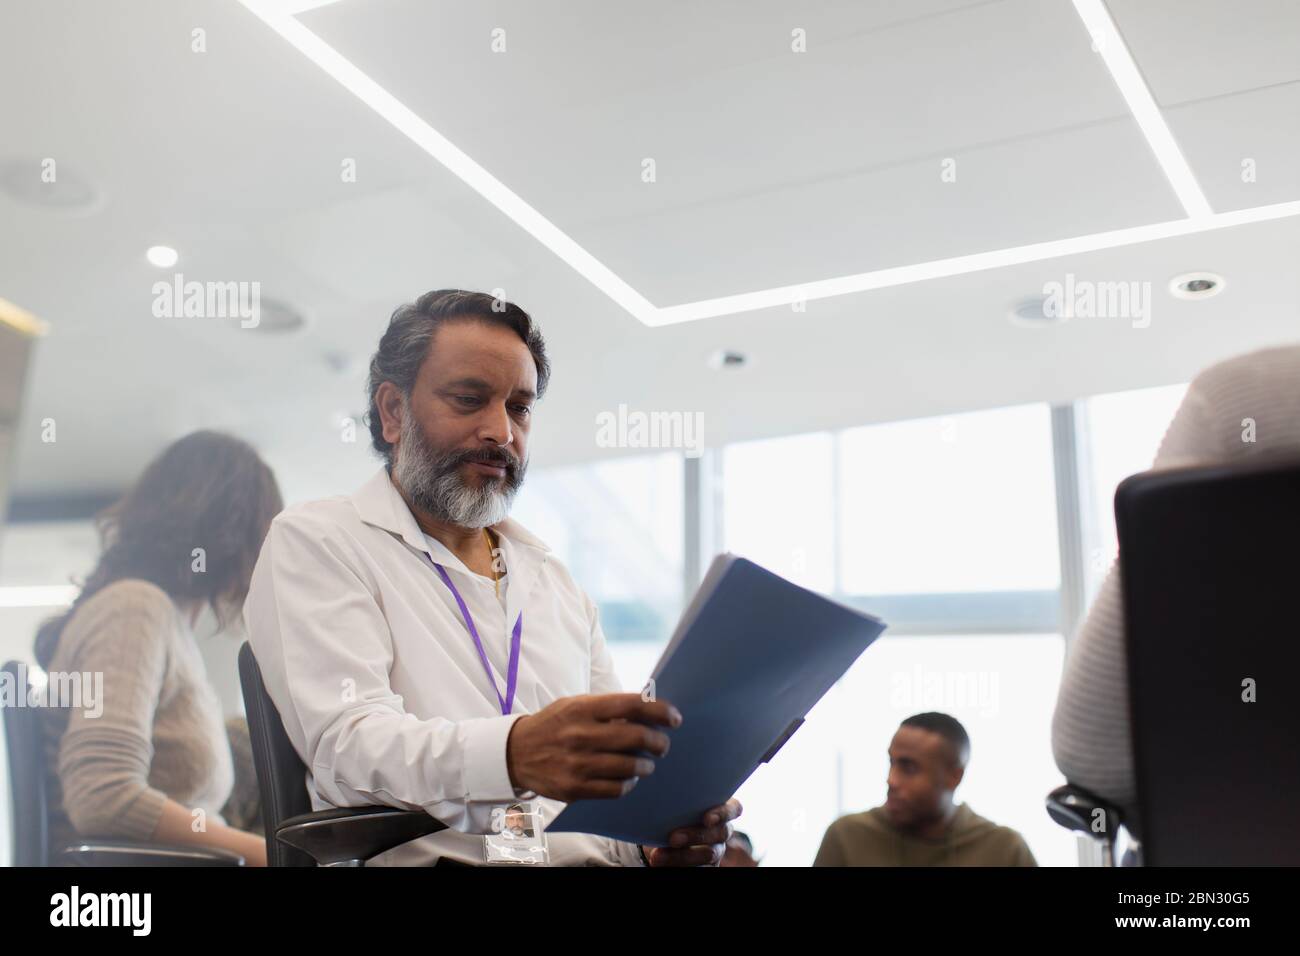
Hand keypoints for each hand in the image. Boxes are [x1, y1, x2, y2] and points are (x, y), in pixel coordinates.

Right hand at [505, 693, 680, 801]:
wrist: (514, 752)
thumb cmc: (555, 725)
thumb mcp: (576, 705)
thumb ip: (608, 708)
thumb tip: (650, 711)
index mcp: (583, 708)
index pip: (632, 705)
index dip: (660, 711)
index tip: (674, 718)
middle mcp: (581, 735)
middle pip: (636, 738)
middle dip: (658, 742)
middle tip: (663, 745)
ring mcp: (577, 764)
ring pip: (630, 767)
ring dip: (646, 766)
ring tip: (646, 764)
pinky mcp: (574, 789)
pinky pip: (615, 790)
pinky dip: (628, 784)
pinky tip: (628, 779)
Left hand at [643, 798, 742, 866]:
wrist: (659, 835)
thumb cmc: (669, 812)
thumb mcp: (674, 803)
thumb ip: (678, 799)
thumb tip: (660, 790)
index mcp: (719, 808)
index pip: (734, 808)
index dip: (724, 813)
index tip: (706, 818)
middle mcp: (721, 829)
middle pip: (721, 832)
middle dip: (696, 835)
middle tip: (672, 838)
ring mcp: (716, 849)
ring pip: (709, 854)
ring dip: (683, 855)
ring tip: (658, 855)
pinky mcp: (706, 866)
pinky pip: (700, 868)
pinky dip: (677, 865)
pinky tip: (660, 860)